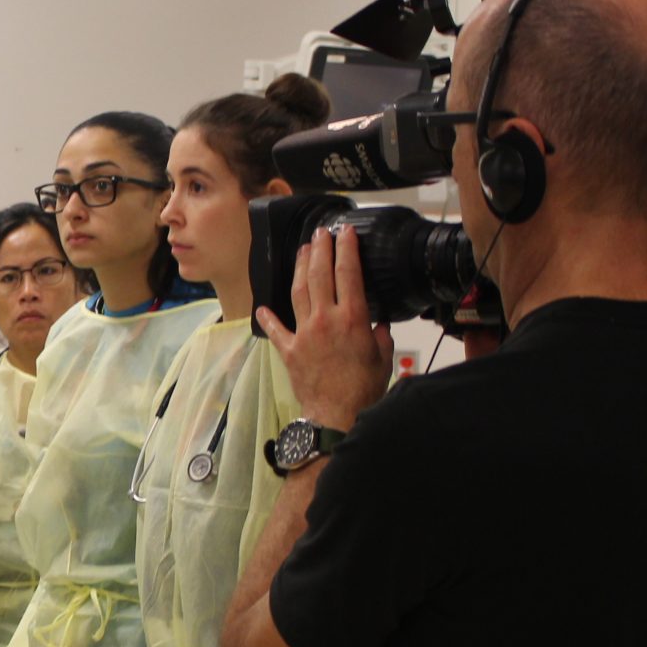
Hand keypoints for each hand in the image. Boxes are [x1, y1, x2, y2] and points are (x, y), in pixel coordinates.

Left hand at [257, 228, 394, 431]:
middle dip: (320, 249)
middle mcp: (325, 319)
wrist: (336, 415)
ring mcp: (304, 332)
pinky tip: (262, 308)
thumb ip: (381, 336)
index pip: (348, 272)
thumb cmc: (362, 389)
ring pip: (298, 291)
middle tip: (320, 233)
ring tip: (302, 251)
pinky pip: (277, 329)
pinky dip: (268, 318)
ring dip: (299, 268)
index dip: (346, 248)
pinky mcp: (290, 350)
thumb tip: (379, 326)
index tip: (344, 232)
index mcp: (352, 318)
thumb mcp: (384, 358)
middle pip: (319, 274)